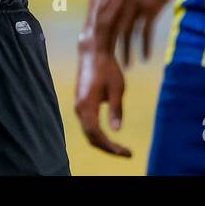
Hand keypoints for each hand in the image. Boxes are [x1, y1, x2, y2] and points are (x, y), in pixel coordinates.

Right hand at [74, 39, 131, 156]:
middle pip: (90, 137)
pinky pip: (87, 124)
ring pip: (88, 132)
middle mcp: (79, 108)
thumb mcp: (117, 88)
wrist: (93, 52)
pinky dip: (98, 134)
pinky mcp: (81, 103)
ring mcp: (79, 105)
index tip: (126, 152)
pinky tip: (110, 136)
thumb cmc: (107, 67)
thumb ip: (116, 109)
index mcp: (87, 105)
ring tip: (119, 148)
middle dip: (107, 148)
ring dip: (102, 142)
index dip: (110, 146)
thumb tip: (116, 130)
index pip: (96, 134)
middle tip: (125, 153)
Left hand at [93, 0, 197, 66]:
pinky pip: (143, 31)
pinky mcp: (152, 4)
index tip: (98, 39)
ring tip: (125, 64)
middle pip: (107, 23)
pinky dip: (142, 46)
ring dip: (123, 50)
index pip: (101, 9)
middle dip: (105, 43)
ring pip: (123, 31)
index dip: (98, 26)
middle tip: (105, 59)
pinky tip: (144, 57)